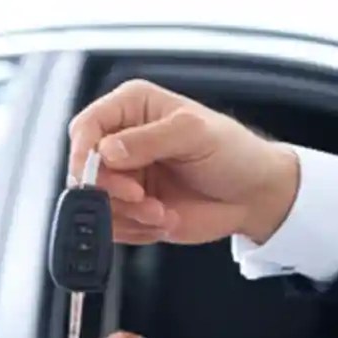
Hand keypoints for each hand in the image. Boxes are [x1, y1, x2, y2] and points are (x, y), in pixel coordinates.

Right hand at [68, 79, 299, 245]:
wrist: (254, 194)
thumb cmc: (233, 152)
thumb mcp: (194, 134)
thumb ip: (148, 139)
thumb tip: (107, 150)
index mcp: (132, 108)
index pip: (87, 126)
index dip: (83, 151)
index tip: (95, 173)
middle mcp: (123, 141)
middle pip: (85, 169)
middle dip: (111, 189)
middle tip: (140, 196)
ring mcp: (126, 177)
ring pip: (96, 202)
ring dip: (128, 214)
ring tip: (161, 211)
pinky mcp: (133, 208)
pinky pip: (113, 225)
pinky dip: (135, 230)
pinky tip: (164, 220)